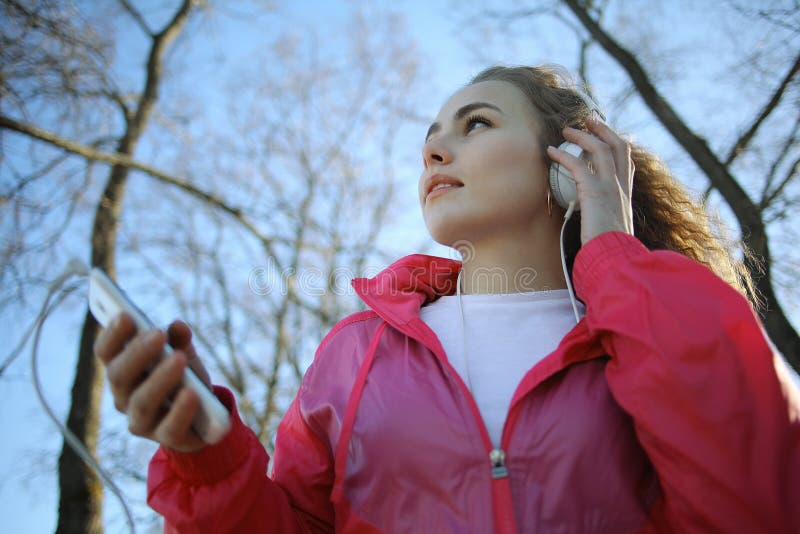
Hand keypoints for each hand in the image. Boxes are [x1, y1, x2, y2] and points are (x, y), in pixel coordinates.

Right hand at [94, 313, 211, 452]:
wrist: (206, 417)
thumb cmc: (185, 379)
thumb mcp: (184, 355)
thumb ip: (180, 341)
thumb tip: (178, 326)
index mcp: (123, 371)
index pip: (106, 353)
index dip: (112, 335)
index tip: (124, 315)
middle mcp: (124, 397)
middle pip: (120, 376)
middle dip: (138, 353)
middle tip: (157, 334)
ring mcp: (142, 421)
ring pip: (143, 402)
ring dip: (160, 379)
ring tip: (179, 359)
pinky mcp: (167, 438)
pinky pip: (170, 426)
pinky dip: (181, 409)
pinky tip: (192, 393)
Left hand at [546, 117, 634, 244]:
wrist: (614, 258)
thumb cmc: (611, 251)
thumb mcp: (612, 231)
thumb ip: (605, 220)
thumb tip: (594, 223)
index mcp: (627, 195)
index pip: (627, 162)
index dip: (617, 145)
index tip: (604, 136)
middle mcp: (622, 187)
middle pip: (618, 146)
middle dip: (603, 130)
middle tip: (588, 120)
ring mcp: (610, 187)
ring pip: (601, 149)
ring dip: (583, 135)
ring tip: (567, 129)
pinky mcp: (595, 192)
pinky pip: (579, 166)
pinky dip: (564, 155)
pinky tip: (551, 152)